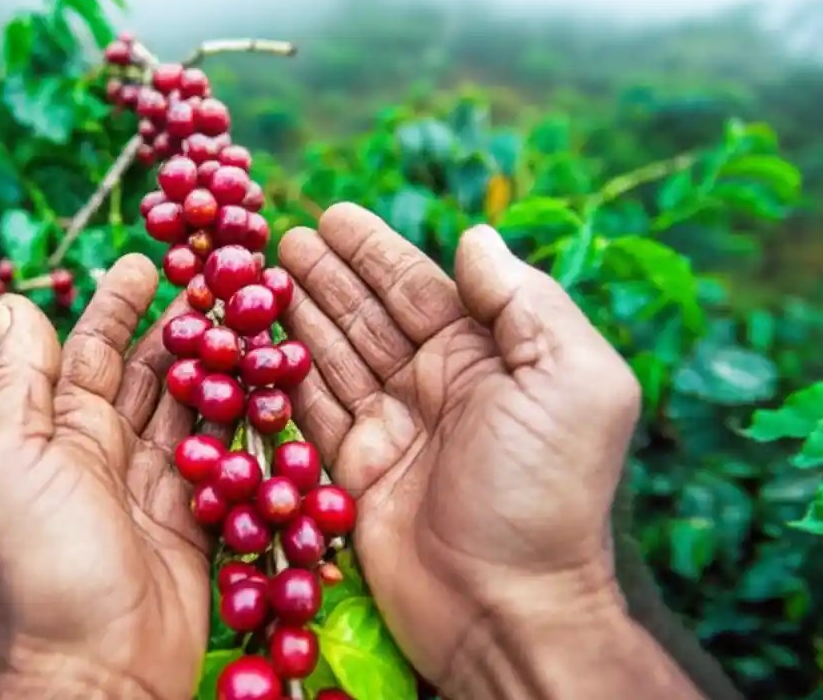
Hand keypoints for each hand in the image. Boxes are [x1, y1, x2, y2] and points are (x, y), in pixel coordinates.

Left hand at [0, 256, 208, 699]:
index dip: (115, 307)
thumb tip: (9, 302)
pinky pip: (222, 457)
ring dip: (214, 363)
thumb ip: (14, 383)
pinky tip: (266, 381)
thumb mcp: (6, 462)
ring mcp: (154, 487)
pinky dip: (240, 420)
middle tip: (217, 278)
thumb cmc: (42, 563)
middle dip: (176, 326)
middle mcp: (103, 454)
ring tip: (248, 316)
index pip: (88, 354)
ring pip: (190, 408)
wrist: (98, 669)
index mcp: (52, 435)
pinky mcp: (199, 519)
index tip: (147, 260)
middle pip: (146, 374)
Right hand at [277, 204, 642, 692]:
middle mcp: (436, 386)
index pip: (420, 287)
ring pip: (332, 356)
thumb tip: (476, 238)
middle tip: (273, 239)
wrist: (507, 607)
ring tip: (252, 277)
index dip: (374, 250)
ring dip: (295, 314)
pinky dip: (280, 377)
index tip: (330, 215)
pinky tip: (251, 344)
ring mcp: (391, 430)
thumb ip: (525, 303)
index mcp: (488, 358)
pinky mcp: (351, 473)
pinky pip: (308, 412)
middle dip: (323, 275)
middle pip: (367, 315)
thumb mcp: (571, 382)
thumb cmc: (546, 492)